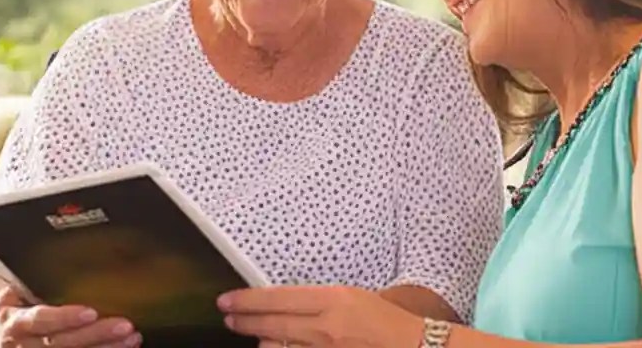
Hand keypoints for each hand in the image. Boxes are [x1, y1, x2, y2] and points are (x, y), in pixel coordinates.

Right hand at [0, 284, 140, 347]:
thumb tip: (89, 263)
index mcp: (15, 321)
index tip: (91, 312)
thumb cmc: (18, 307)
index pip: (40, 320)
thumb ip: (45, 287)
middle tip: (125, 325)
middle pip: (59, 344)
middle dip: (95, 335)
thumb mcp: (22, 294)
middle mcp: (21, 345)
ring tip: (131, 338)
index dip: (65, 317)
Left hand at [217, 286, 421, 347]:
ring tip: (255, 337)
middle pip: (272, 324)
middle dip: (244, 321)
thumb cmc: (387, 321)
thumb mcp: (353, 298)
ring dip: (263, 342)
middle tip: (227, 318)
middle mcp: (326, 326)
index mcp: (334, 299)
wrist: (414, 347)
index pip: (279, 298)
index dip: (248, 300)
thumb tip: (286, 307)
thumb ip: (320, 303)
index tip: (227, 300)